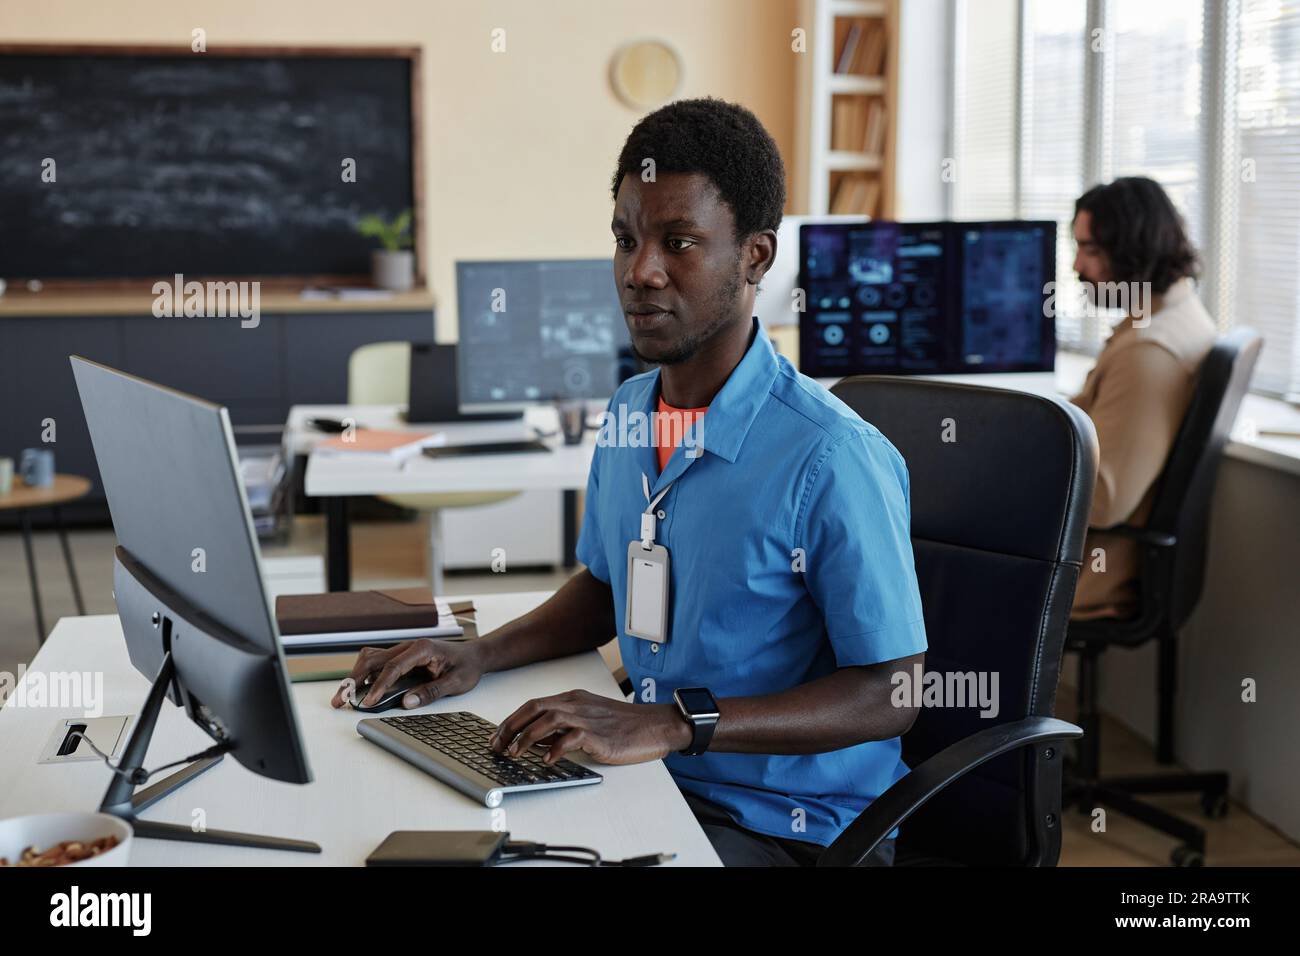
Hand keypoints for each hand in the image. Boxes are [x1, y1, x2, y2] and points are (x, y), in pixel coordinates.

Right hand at [329, 639, 485, 709]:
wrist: (475, 655)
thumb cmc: (467, 667)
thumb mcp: (456, 683)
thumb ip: (431, 692)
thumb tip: (406, 703)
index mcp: (422, 648)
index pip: (393, 667)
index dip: (378, 686)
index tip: (368, 702)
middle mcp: (409, 646)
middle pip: (373, 660)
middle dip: (354, 680)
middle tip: (340, 700)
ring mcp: (403, 650)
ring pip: (371, 659)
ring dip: (355, 676)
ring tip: (343, 697)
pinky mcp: (402, 657)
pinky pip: (377, 663)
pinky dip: (364, 675)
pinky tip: (357, 689)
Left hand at [489, 689, 691, 764]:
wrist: (654, 726)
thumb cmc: (624, 725)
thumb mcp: (589, 720)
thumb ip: (563, 727)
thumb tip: (536, 740)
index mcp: (573, 698)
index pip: (533, 704)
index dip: (512, 720)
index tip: (498, 736)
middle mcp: (576, 704)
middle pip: (534, 708)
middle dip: (511, 727)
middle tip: (497, 745)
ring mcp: (587, 718)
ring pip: (548, 720)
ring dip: (526, 737)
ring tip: (515, 754)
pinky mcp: (598, 735)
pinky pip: (571, 738)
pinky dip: (555, 748)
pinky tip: (547, 760)